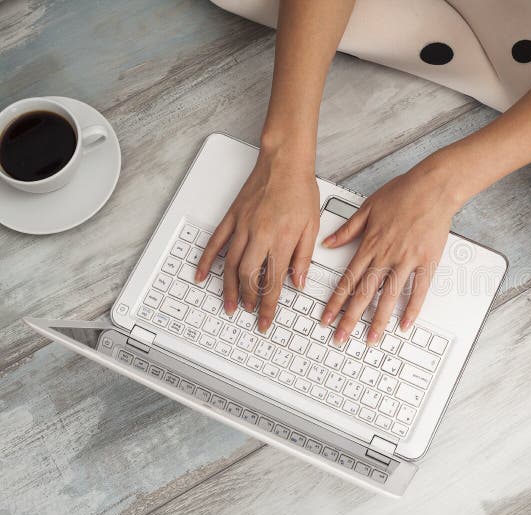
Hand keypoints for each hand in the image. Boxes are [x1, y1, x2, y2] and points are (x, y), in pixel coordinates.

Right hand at [195, 144, 319, 331]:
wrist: (284, 162)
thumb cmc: (300, 190)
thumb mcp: (312, 226)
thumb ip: (303, 257)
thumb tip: (298, 281)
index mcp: (281, 240)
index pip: (273, 283)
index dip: (268, 306)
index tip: (265, 320)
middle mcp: (259, 235)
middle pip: (248, 277)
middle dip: (247, 300)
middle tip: (248, 313)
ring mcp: (242, 226)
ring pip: (230, 264)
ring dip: (228, 288)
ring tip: (229, 305)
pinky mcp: (232, 217)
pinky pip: (215, 243)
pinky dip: (206, 261)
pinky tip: (201, 275)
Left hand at [320, 159, 460, 345]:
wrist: (433, 186)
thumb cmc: (403, 192)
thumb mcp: (367, 207)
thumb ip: (348, 229)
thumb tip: (328, 242)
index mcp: (369, 244)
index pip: (348, 279)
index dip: (335, 301)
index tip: (327, 317)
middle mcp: (385, 255)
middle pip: (363, 293)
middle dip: (350, 318)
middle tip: (341, 337)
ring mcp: (406, 260)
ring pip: (388, 296)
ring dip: (378, 320)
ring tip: (371, 338)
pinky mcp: (426, 261)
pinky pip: (418, 290)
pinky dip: (412, 309)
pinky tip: (405, 324)